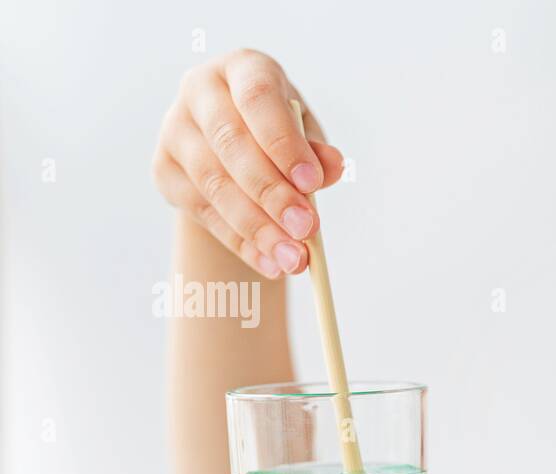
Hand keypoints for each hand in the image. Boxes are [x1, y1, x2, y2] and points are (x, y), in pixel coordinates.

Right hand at [152, 49, 344, 277]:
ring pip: (213, 183)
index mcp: (242, 69)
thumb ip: (317, 149)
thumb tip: (334, 166)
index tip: (312, 182)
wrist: (236, 150)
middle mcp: (199, 91)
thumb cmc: (279, 134)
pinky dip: (241, 243)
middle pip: (231, 143)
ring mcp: (174, 130)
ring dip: (257, 227)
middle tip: (306, 229)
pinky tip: (270, 263)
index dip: (283, 141)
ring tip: (294, 258)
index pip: (257, 97)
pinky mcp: (163, 170)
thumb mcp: (305, 134)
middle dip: (271, 192)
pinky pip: (204, 213)